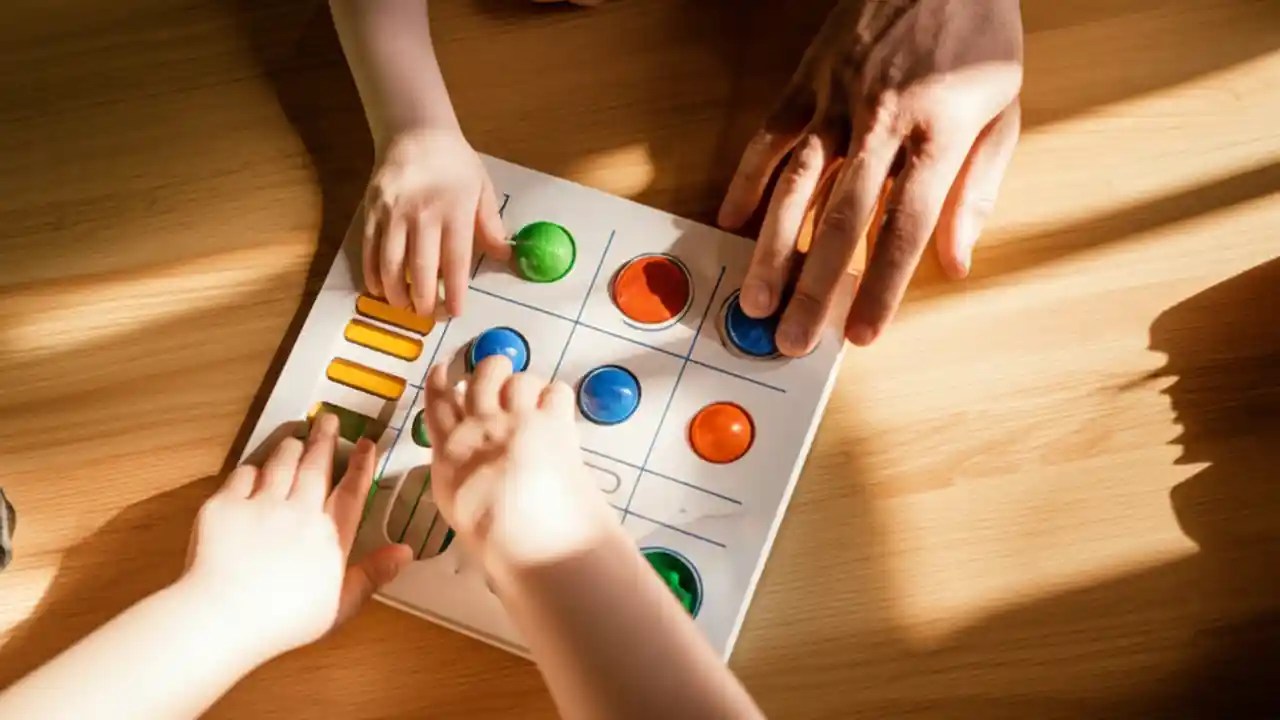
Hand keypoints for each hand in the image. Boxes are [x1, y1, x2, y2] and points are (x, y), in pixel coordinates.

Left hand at [182, 414, 411, 658]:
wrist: (224, 617)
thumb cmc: (283, 620)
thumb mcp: (340, 605)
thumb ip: (372, 575)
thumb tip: (404, 552)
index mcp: (330, 536)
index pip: (352, 490)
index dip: (362, 464)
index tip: (367, 443)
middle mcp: (300, 511)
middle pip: (316, 465)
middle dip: (325, 438)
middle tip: (329, 419)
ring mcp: (262, 504)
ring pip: (281, 461)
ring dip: (290, 446)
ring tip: (294, 438)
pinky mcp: (226, 505)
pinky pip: (242, 475)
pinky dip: (252, 469)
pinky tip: (256, 470)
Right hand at [363, 129, 508, 316]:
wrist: (416, 132)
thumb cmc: (454, 163)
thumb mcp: (482, 189)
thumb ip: (491, 225)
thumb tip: (504, 257)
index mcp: (455, 210)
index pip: (455, 260)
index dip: (455, 291)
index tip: (455, 311)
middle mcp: (423, 213)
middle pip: (421, 268)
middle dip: (424, 300)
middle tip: (428, 316)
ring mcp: (394, 212)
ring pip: (391, 263)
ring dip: (396, 293)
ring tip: (405, 307)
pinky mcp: (372, 210)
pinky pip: (370, 249)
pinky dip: (373, 274)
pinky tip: (379, 289)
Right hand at [423, 357, 619, 575]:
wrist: (540, 549)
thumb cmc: (499, 546)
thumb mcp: (461, 509)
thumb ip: (459, 475)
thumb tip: (467, 459)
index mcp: (450, 457)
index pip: (437, 406)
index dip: (441, 383)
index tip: (444, 369)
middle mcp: (478, 431)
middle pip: (479, 378)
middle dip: (491, 371)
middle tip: (503, 378)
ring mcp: (515, 422)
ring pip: (517, 378)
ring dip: (527, 384)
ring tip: (536, 400)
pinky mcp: (552, 423)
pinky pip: (555, 391)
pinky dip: (558, 398)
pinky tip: (560, 413)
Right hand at [720, 0, 1022, 352]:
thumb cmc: (977, 37)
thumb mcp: (1002, 110)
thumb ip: (976, 189)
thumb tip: (955, 263)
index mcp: (939, 133)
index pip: (907, 226)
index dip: (882, 285)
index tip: (863, 333)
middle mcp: (882, 123)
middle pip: (843, 219)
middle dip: (814, 286)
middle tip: (792, 338)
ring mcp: (835, 101)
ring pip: (796, 187)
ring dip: (772, 248)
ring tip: (755, 299)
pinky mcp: (805, 83)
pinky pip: (769, 140)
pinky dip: (747, 183)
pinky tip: (730, 225)